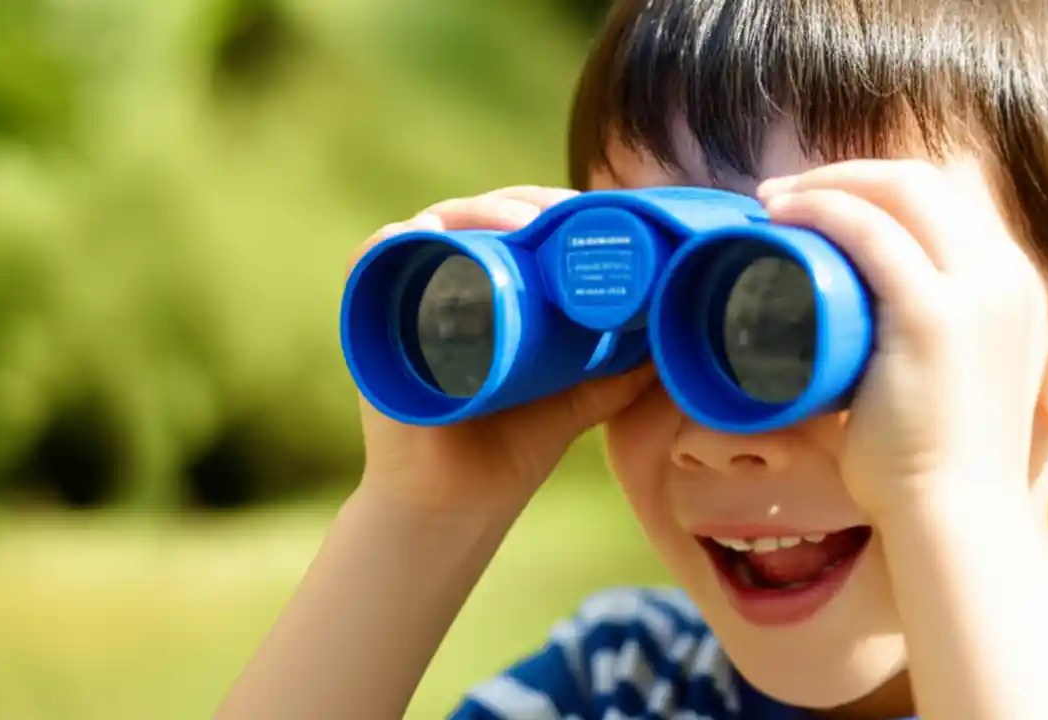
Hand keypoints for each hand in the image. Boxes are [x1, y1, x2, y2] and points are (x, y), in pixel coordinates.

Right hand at [349, 186, 656, 512]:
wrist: (458, 506)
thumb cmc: (512, 447)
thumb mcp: (580, 396)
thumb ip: (622, 369)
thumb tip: (674, 335)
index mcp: (492, 288)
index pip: (520, 224)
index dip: (557, 207)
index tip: (603, 211)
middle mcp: (449, 282)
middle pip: (482, 215)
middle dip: (529, 204)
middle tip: (574, 214)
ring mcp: (409, 297)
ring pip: (439, 226)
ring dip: (480, 213)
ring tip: (527, 228)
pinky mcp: (372, 320)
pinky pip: (373, 258)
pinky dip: (402, 236)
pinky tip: (442, 233)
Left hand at [758, 159, 1047, 521]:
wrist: (955, 516)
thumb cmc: (931, 461)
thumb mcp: (944, 377)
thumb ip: (918, 339)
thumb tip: (846, 320)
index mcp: (1011, 284)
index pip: (941, 200)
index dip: (872, 185)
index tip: (814, 200)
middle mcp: (1005, 274)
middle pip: (919, 183)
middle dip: (844, 174)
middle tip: (780, 195)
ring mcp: (976, 291)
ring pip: (896, 194)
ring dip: (825, 185)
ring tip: (771, 203)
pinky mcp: (935, 316)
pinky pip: (871, 233)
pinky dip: (822, 211)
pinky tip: (782, 217)